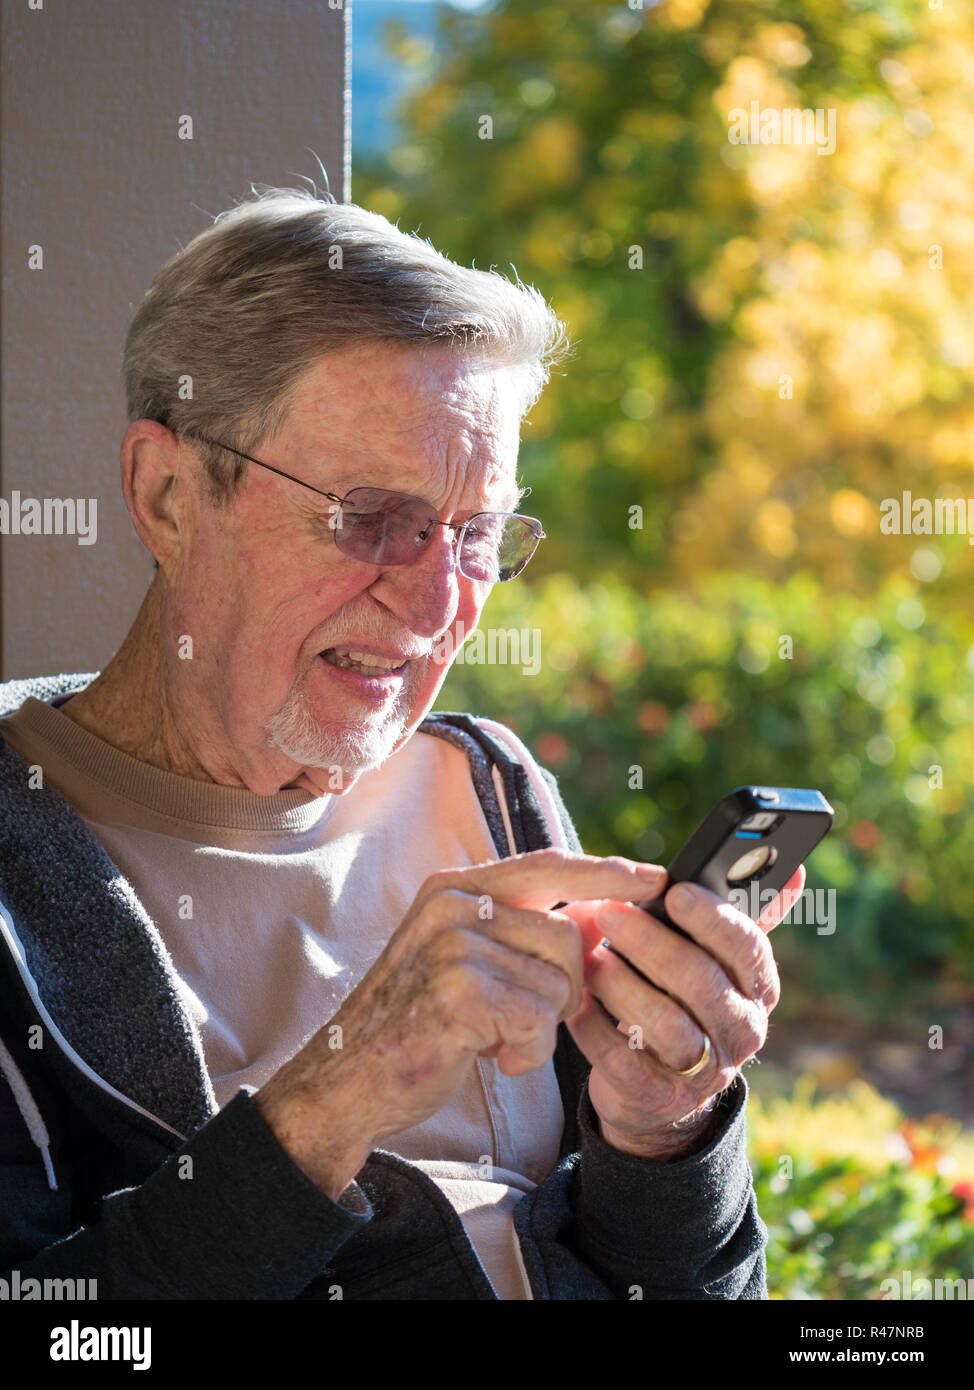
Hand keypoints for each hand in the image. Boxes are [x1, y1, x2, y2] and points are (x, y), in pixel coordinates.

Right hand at [255, 848, 667, 1197]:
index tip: (654, 877)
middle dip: (560, 990)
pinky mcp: (461, 990)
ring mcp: (454, 943)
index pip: (546, 864)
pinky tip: (484, 1055)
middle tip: (511, 1020)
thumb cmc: (415, 1025)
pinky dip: (525, 1052)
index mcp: (452, 887)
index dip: (603, 872)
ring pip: (558, 983)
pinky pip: (540, 1020)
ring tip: (486, 1036)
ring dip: (537, 1028)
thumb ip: (518, 934)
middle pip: (567, 936)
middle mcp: (452, 903)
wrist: (346, 1081)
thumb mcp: (463, 961)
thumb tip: (599, 918)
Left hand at [562, 866, 805, 1160]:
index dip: (713, 919)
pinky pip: (623, 1061)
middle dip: (651, 943)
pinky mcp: (658, 1099)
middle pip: (702, 983)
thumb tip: (797, 870)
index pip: (749, 949)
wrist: (658, 1089)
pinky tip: (577, 1000)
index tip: (674, 891)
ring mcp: (703, 1071)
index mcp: (759, 989)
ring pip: (665, 1025)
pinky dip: (595, 1027)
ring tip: (590, 958)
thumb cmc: (683, 998)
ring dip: (621, 984)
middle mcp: (741, 1032)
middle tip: (608, 912)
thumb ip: (745, 914)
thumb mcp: (717, 959)